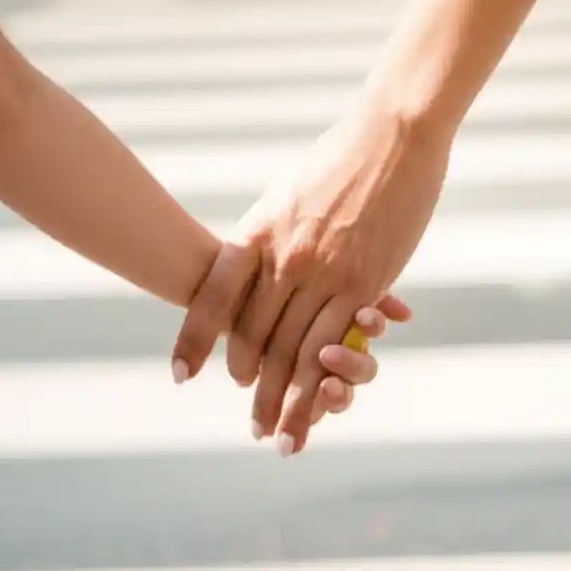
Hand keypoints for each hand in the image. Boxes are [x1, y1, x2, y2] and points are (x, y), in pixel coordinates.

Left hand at [173, 106, 449, 454]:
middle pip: (257, 338)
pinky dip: (329, 378)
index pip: (213, 299)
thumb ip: (266, 237)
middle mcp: (283, 258)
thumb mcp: (285, 197)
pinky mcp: (366, 281)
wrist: (390, 134)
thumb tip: (245, 260)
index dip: (194, 340)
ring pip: (299, 352)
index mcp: (255, 234)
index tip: (181, 375)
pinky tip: (323, 401)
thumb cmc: (337, 159)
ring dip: (290, 401)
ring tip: (282, 437)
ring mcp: (325, 271)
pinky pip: (342, 340)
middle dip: (254, 388)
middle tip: (252, 426)